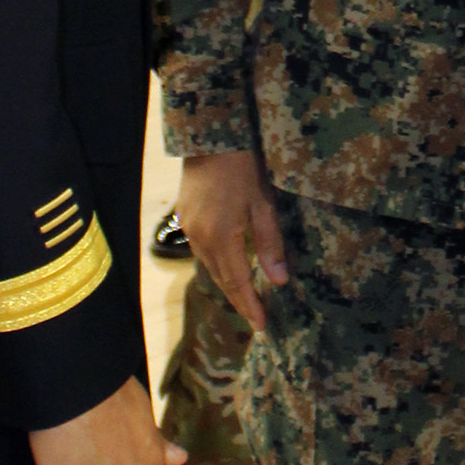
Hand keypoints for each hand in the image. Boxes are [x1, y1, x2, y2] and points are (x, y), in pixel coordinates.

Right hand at [178, 149, 288, 333]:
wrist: (210, 137)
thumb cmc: (243, 167)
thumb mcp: (263, 205)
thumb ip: (270, 244)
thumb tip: (278, 282)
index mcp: (221, 238)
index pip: (237, 282)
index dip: (249, 305)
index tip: (261, 326)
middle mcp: (200, 239)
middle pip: (221, 279)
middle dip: (239, 300)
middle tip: (255, 319)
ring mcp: (189, 228)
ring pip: (210, 267)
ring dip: (228, 284)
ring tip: (245, 299)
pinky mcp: (185, 218)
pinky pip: (202, 252)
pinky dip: (218, 266)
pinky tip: (229, 268)